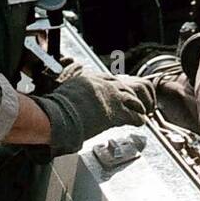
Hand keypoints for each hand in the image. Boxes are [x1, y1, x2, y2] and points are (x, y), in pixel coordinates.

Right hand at [32, 64, 155, 156]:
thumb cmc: (58, 106)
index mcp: (91, 78)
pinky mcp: (117, 113)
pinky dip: (138, 119)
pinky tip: (140, 122)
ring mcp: (112, 98)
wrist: (60, 115)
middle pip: (125, 87)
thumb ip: (71, 83)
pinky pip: (134, 115)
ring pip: (133, 100)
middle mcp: (105, 85)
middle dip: (130, 95)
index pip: (110, 79)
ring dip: (138, 107)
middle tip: (134, 102)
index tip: (119, 91)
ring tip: (142, 112)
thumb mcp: (64, 86)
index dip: (116, 87)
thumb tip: (67, 80)